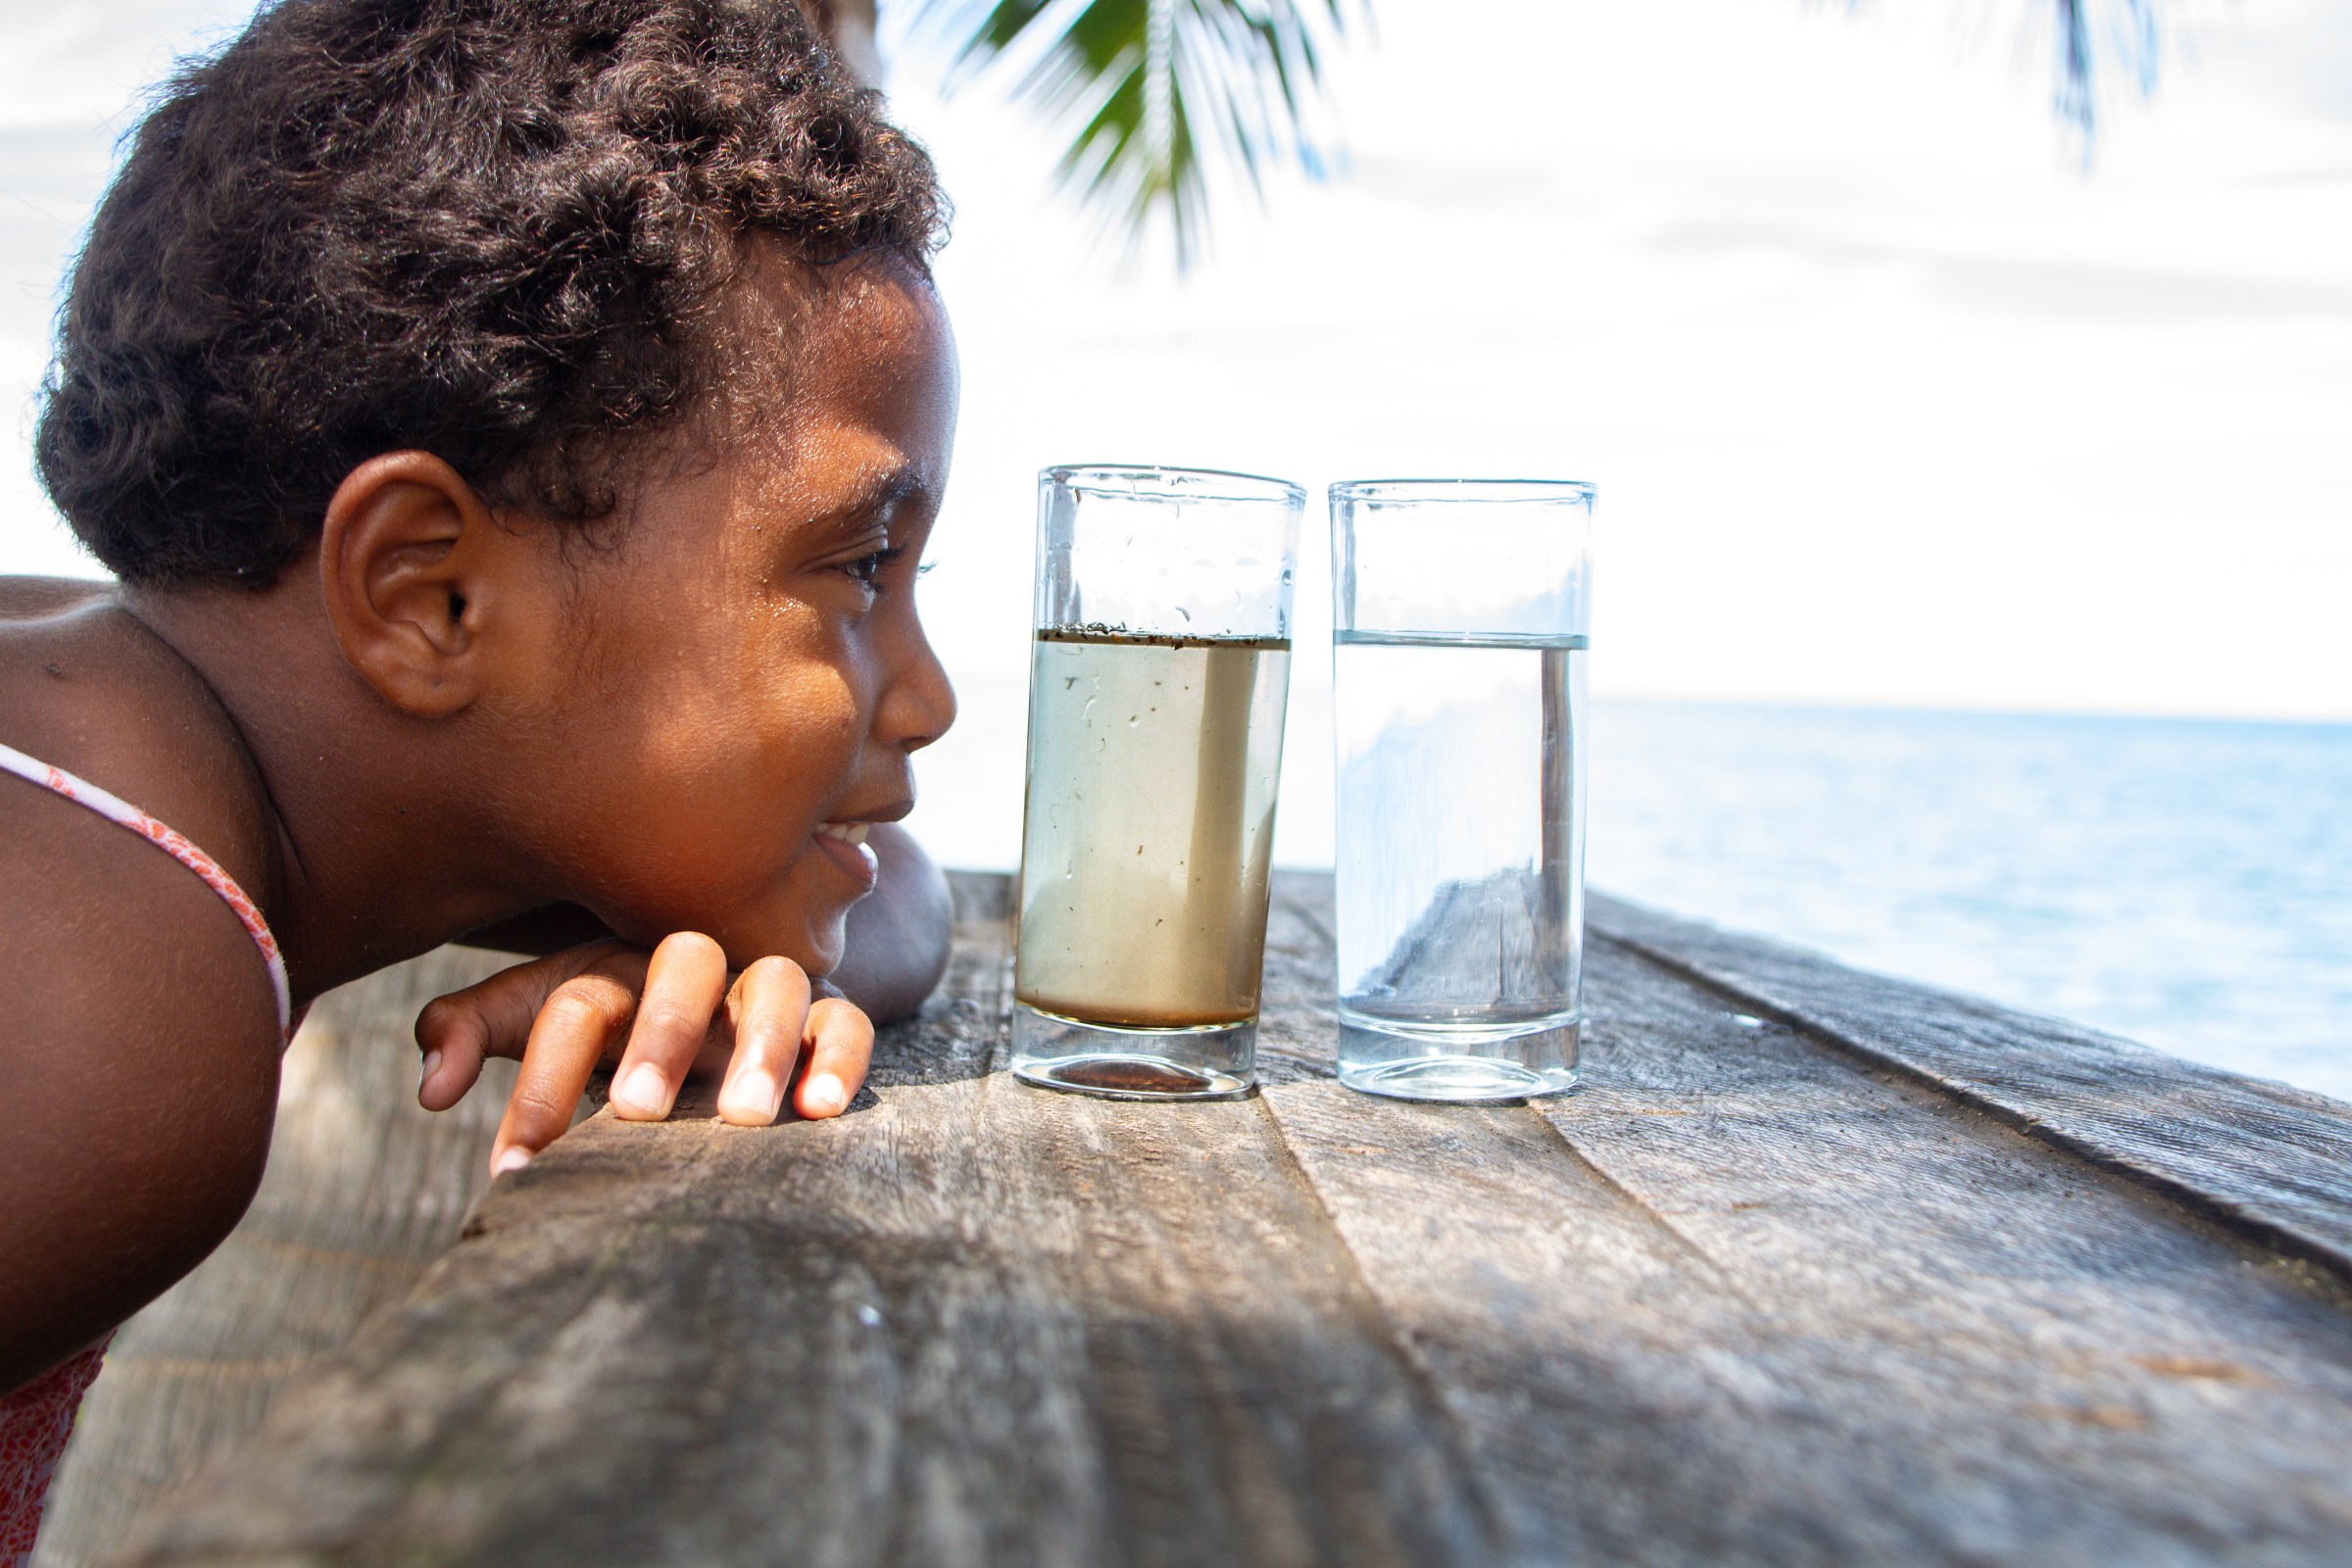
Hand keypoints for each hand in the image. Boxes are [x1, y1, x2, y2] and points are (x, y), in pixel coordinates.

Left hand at [414, 933, 874, 1176]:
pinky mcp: (830, 1018)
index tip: (520, 1166)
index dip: (544, 1080)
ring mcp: (766, 990)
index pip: (578, 1002)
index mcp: (618, 967)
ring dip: (760, 1048)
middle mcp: (697, 968)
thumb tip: (429, 1087)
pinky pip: (847, 1023)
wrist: (716, 1006)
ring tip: (742, 1120)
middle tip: (635, 1111)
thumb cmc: (613, 1024)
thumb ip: (479, 1032)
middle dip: (661, 1033)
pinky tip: (818, 1112)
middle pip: (685, 963)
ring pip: (778, 986)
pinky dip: (839, 1059)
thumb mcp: (541, 1017)